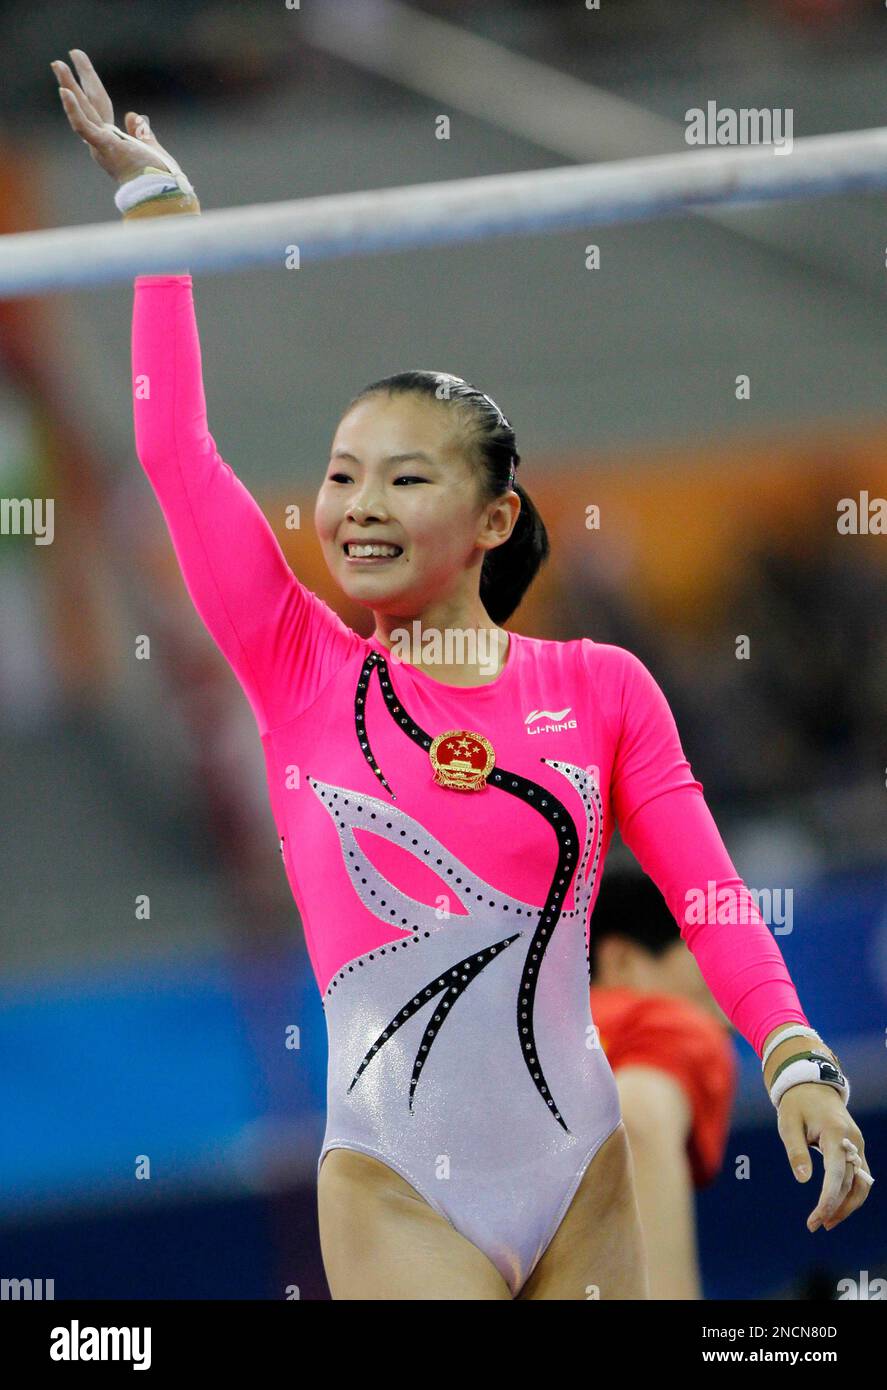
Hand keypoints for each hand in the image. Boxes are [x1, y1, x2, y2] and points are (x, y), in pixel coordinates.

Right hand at [51, 48, 182, 186]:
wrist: (161, 194)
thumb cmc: (157, 177)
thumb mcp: (150, 147)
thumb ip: (141, 132)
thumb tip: (133, 115)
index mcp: (111, 140)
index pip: (98, 107)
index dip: (90, 85)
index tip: (83, 67)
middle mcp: (101, 142)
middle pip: (87, 104)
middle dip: (75, 80)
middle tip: (62, 59)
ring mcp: (101, 145)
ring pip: (82, 111)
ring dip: (69, 87)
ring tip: (58, 65)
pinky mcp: (104, 147)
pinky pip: (84, 127)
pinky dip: (74, 111)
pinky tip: (64, 92)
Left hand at [777, 1083, 872, 1231]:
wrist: (813, 1085)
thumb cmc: (796, 1105)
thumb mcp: (788, 1123)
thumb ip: (796, 1151)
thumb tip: (803, 1180)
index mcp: (835, 1133)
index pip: (837, 1174)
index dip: (829, 1199)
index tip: (817, 1217)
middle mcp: (852, 1142)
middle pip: (851, 1183)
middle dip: (836, 1207)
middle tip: (815, 1225)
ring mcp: (858, 1146)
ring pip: (861, 1184)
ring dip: (847, 1206)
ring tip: (826, 1221)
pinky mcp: (856, 1149)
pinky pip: (859, 1177)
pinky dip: (850, 1194)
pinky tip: (836, 1206)